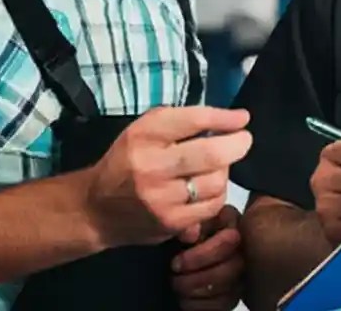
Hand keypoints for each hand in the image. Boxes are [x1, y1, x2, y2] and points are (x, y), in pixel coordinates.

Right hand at [84, 106, 251, 247]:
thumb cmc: (126, 161)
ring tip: (219, 166)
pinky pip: (211, 206)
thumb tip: (225, 121)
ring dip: (225, 171)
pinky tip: (210, 188)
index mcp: (144, 136)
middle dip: (236, 145)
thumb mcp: (142, 130)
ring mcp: (161, 198)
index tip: (242, 118)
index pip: (193, 121)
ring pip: (215, 182)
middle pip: (210, 154)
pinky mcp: (170, 222)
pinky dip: (218, 195)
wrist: (96, 209)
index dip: (224, 118)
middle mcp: (151, 166)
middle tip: (244, 140)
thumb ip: (178, 122)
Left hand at [170, 205, 242, 310]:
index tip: (176, 263)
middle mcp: (244, 245)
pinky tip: (186, 300)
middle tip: (174, 279)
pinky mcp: (236, 290)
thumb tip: (190, 234)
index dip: (201, 256)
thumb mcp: (181, 219)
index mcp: (232, 221)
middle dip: (198, 278)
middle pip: (233, 268)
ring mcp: (243, 270)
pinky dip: (203, 305)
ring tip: (179, 288)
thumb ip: (187, 223)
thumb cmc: (182, 231)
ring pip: (231, 289)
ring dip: (199, 292)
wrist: (180, 248)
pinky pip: (227, 304)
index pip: (230, 240)